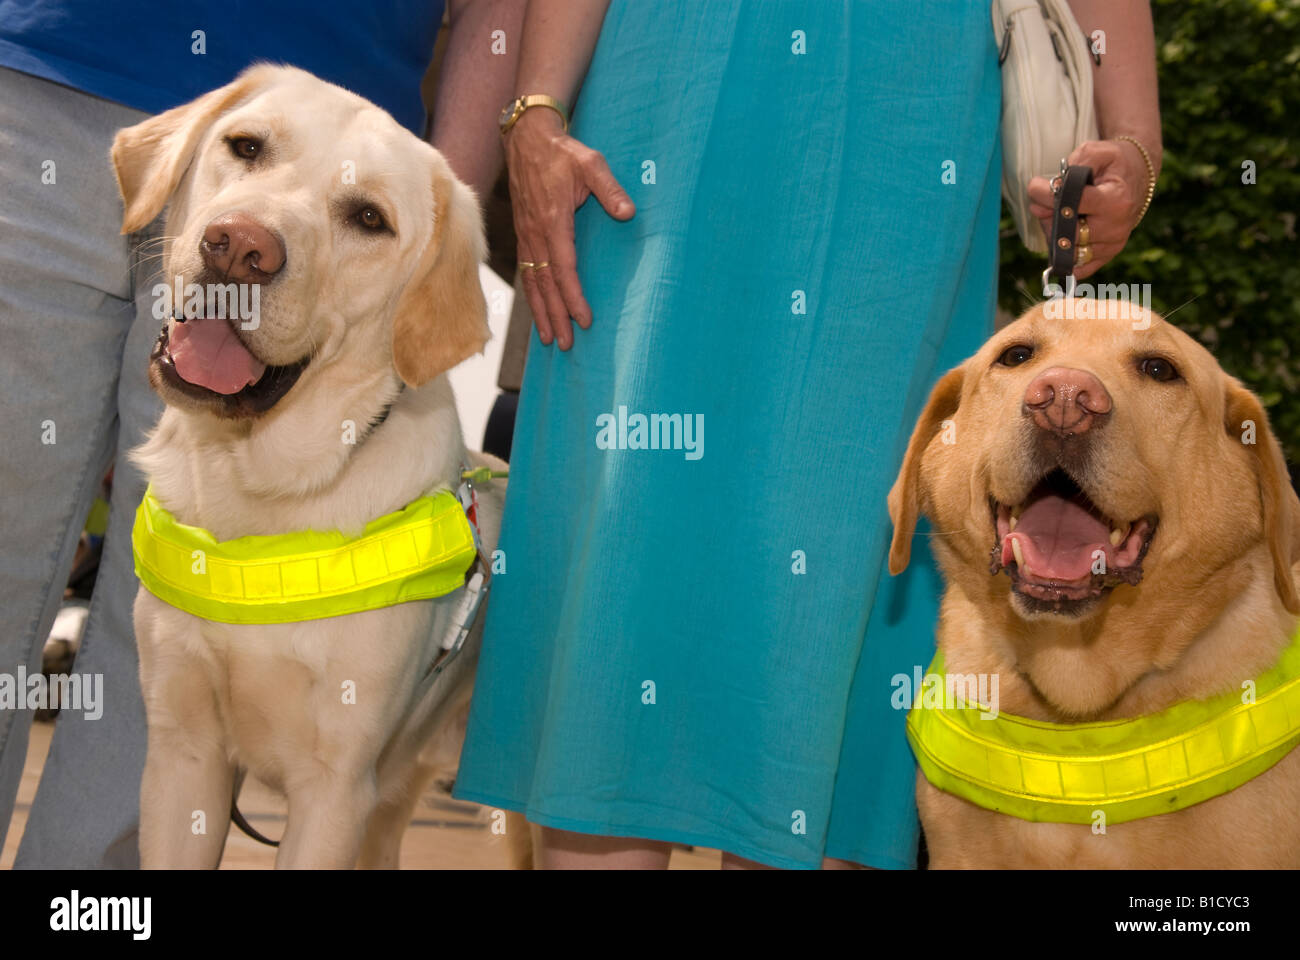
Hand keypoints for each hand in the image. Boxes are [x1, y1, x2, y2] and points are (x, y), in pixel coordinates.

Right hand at [504, 108, 634, 348]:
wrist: (527, 140)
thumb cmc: (562, 153)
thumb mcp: (591, 164)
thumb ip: (610, 189)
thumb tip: (628, 213)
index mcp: (553, 220)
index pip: (564, 268)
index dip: (573, 296)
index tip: (584, 319)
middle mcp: (535, 233)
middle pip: (546, 284)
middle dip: (556, 315)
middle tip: (565, 343)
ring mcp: (526, 236)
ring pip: (533, 282)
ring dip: (541, 312)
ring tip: (549, 339)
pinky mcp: (523, 235)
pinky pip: (527, 273)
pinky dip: (533, 296)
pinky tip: (538, 313)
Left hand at [1026, 139, 1153, 280]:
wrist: (1138, 176)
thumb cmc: (1114, 163)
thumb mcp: (1095, 152)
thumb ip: (1069, 169)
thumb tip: (1041, 199)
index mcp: (1116, 200)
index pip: (1072, 204)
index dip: (1046, 195)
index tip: (1035, 185)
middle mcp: (1115, 228)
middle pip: (1066, 233)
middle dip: (1049, 216)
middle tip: (1048, 201)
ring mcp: (1111, 245)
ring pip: (1066, 251)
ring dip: (1053, 233)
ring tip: (1060, 213)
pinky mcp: (1106, 256)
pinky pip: (1077, 267)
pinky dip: (1063, 253)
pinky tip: (1062, 234)